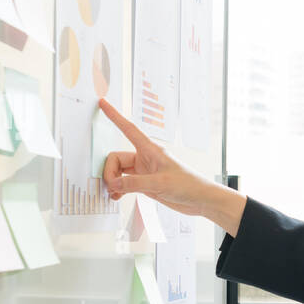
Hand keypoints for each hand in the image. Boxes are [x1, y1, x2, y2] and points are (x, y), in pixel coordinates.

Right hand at [98, 98, 210, 216]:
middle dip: (110, 172)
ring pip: (118, 171)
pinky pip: (124, 183)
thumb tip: (113, 184)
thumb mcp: (160, 183)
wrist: (200, 200)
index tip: (103, 103)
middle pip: (115, 158)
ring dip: (113, 182)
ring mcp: (144, 171)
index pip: (128, 128)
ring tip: (114, 194)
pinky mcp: (145, 183)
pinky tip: (117, 197)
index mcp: (151, 150)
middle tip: (112, 187)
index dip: (114, 116)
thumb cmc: (188, 185)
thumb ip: (134, 184)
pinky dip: (118, 189)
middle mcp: (145, 158)